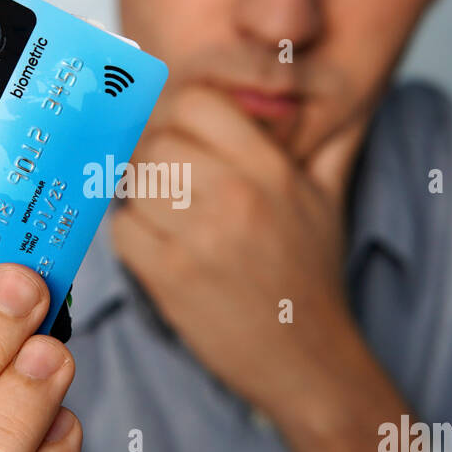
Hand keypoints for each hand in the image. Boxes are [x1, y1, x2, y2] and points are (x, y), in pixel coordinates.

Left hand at [113, 86, 420, 451]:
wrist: (309, 360)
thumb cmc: (313, 277)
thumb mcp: (329, 198)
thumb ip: (327, 137)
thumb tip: (329, 91)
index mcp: (272, 169)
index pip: (195, 101)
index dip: (177, 112)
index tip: (178, 133)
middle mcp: (234, 196)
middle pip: (156, 140)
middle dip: (153, 156)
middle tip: (165, 178)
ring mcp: (198, 238)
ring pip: (134, 183)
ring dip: (139, 196)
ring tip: (164, 214)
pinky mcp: (169, 277)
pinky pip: (122, 229)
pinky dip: (131, 233)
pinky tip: (157, 245)